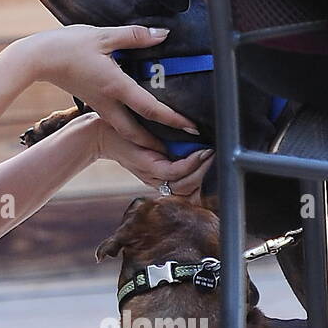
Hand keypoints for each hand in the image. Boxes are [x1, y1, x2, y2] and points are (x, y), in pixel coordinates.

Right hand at [27, 25, 201, 147]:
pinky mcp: (91, 100)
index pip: (150, 108)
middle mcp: (108, 101)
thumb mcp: (103, 36)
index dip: (173, 119)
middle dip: (155, 143)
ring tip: (159, 139)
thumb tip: (162, 34)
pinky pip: (114, 118)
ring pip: (124, 127)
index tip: (192, 128)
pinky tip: (136, 116)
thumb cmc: (67, 46)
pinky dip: (129, 123)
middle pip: (135, 132)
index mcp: (115, 86)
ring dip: (142, 137)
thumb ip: (135, 36)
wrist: (36, 59)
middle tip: (176, 147)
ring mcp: (97, 103)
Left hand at [94, 120, 213, 195]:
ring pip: (186, 183)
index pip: (192, 194)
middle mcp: (159, 181)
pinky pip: (175, 171)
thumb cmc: (133, 136)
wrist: (104, 133)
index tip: (223, 174)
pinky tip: (201, 153)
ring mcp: (154, 176)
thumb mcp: (161, 145)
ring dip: (204, 169)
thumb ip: (179, 152)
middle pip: (192, 191)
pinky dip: (191, 163)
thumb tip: (207, 150)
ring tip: (214, 155)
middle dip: (210, 178)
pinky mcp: (148, 166)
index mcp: (164, 179)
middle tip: (222, 160)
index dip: (208, 189)